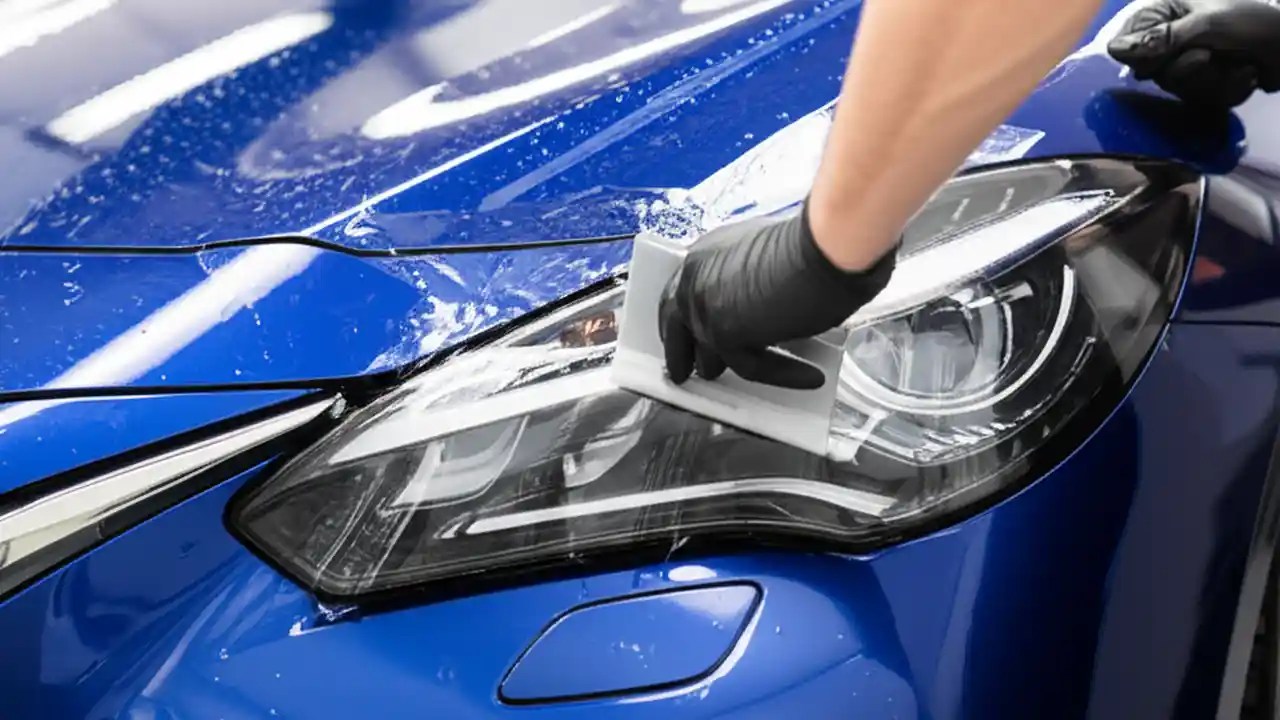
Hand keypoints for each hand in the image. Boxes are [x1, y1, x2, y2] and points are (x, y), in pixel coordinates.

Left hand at [658, 203, 894, 389]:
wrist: (825, 247)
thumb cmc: (812, 242)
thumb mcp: (768, 257)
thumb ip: (750, 280)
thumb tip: (760, 306)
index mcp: (702, 256)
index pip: (679, 297)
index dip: (683, 322)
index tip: (689, 341)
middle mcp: (695, 281)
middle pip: (678, 330)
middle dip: (684, 355)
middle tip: (689, 373)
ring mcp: (704, 309)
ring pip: (710, 356)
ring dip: (734, 369)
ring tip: (760, 375)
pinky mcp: (724, 335)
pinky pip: (751, 367)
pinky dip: (783, 373)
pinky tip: (809, 376)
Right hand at [1108, 0, 1279, 107]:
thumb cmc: (1249, 20)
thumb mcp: (1204, 25)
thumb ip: (1159, 39)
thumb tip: (1115, 50)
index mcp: (1164, 14)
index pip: (1124, 43)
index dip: (1138, 57)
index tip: (1157, 59)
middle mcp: (1170, 40)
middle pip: (1153, 73)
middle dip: (1188, 71)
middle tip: (1209, 55)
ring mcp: (1188, 63)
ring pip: (1179, 90)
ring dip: (1214, 81)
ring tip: (1239, 64)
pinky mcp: (1206, 82)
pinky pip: (1203, 98)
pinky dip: (1229, 88)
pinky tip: (1246, 73)